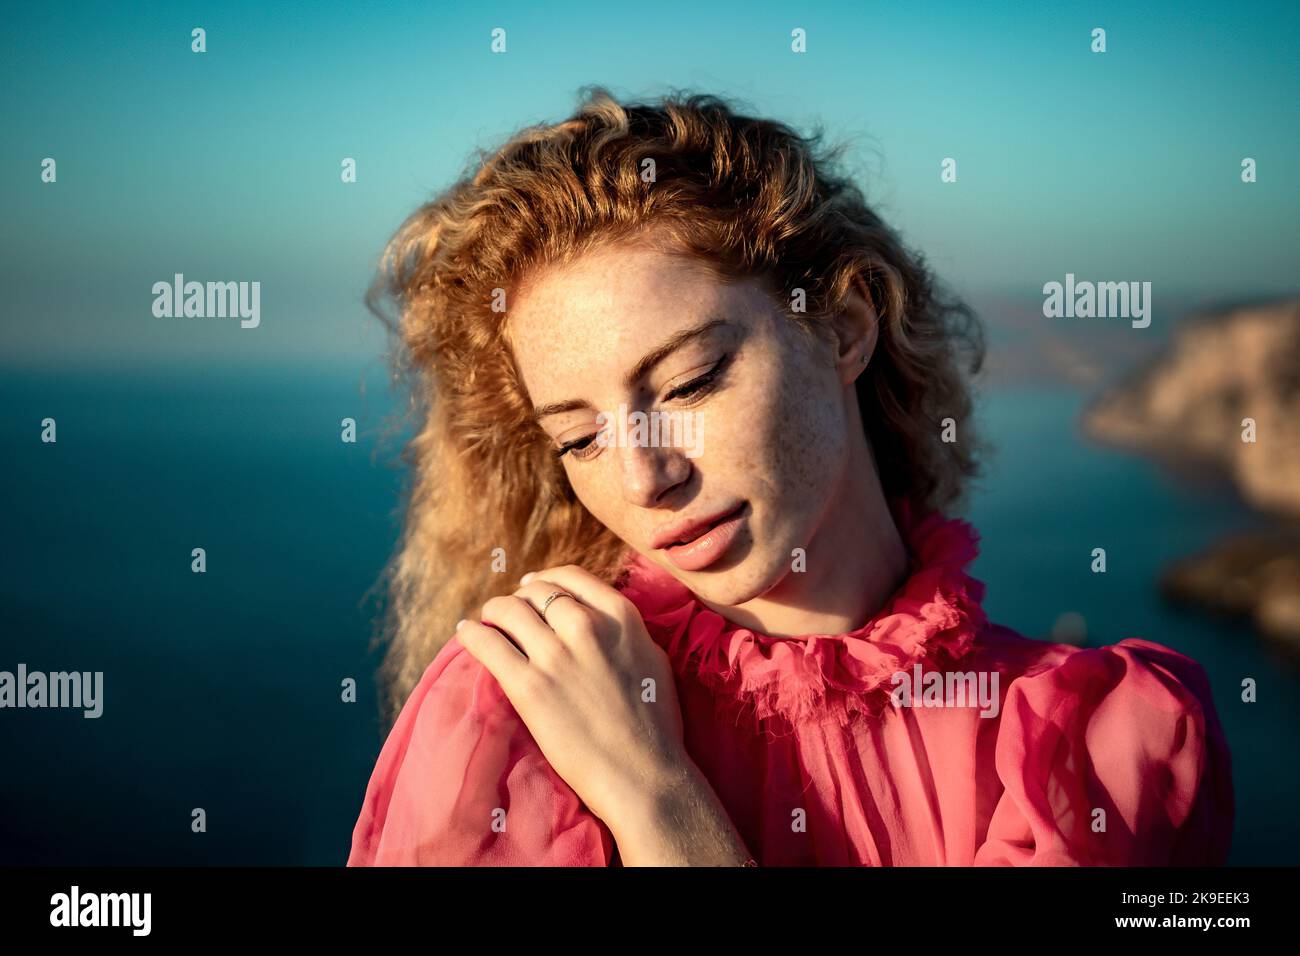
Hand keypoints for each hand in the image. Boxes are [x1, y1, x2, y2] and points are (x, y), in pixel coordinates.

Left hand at [455, 563, 688, 828]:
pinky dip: (471, 633)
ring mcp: (555, 656)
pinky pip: (487, 644)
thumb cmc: (654, 724)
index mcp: (621, 617)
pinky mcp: (528, 687)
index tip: (533, 587)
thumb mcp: (652, 658)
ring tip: (486, 620)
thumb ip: (623, 632)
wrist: (643, 774)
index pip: (572, 578)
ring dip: (493, 611)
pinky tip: (465, 632)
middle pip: (536, 592)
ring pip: (509, 610)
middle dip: (519, 597)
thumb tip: (597, 616)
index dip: (546, 580)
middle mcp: (587, 627)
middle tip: (509, 610)